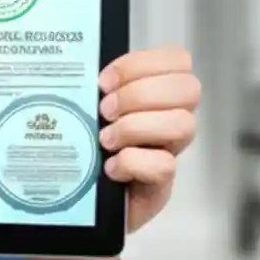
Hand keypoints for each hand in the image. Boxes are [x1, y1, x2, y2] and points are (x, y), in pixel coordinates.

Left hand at [97, 46, 200, 232]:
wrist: (82, 199)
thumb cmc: (86, 145)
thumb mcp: (87, 107)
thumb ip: (90, 86)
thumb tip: (71, 71)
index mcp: (155, 92)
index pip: (177, 59)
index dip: (140, 64)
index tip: (104, 81)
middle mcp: (170, 117)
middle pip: (188, 88)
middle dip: (139, 93)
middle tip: (105, 110)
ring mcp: (169, 150)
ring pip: (183, 124)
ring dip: (135, 127)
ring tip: (105, 139)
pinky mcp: (161, 183)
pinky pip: (164, 165)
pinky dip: (131, 162)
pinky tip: (110, 167)